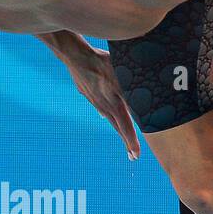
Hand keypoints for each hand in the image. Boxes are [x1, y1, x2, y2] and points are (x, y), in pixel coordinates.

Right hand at [63, 45, 140, 159]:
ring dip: (119, 130)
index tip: (136, 155)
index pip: (126, 127)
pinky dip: (109, 114)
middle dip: (127, 143)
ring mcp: (95, 102)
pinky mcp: (89, 95)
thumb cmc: (102, 62)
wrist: (76, 57)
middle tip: (133, 156)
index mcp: (114, 103)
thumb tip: (136, 102)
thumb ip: (130, 87)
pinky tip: (108, 115)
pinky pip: (102, 108)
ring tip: (126, 140)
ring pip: (110, 119)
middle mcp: (105, 106)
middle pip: (119, 128)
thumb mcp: (121, 73)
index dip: (132, 142)